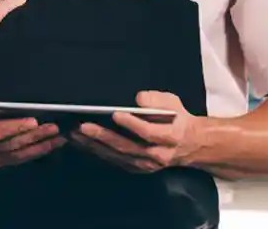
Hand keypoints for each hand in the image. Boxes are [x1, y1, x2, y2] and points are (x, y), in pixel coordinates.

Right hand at [0, 74, 65, 168]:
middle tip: (53, 127)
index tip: (33, 120)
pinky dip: (33, 153)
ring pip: (14, 155)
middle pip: (9, 144)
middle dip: (33, 137)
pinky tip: (49, 146)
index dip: (15, 127)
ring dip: (38, 147)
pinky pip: (14, 159)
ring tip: (58, 137)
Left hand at [70, 91, 201, 173]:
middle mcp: (157, 154)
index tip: (115, 114)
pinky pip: (115, 161)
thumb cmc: (179, 120)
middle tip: (83, 126)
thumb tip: (138, 99)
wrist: (191, 145)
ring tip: (76, 134)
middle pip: (127, 147)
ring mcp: (146, 164)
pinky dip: (98, 152)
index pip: (148, 132)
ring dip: (95, 146)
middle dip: (103, 137)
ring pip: (118, 156)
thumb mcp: (174, 103)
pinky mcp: (137, 168)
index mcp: (170, 137)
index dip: (131, 124)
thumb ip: (157, 100)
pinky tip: (84, 144)